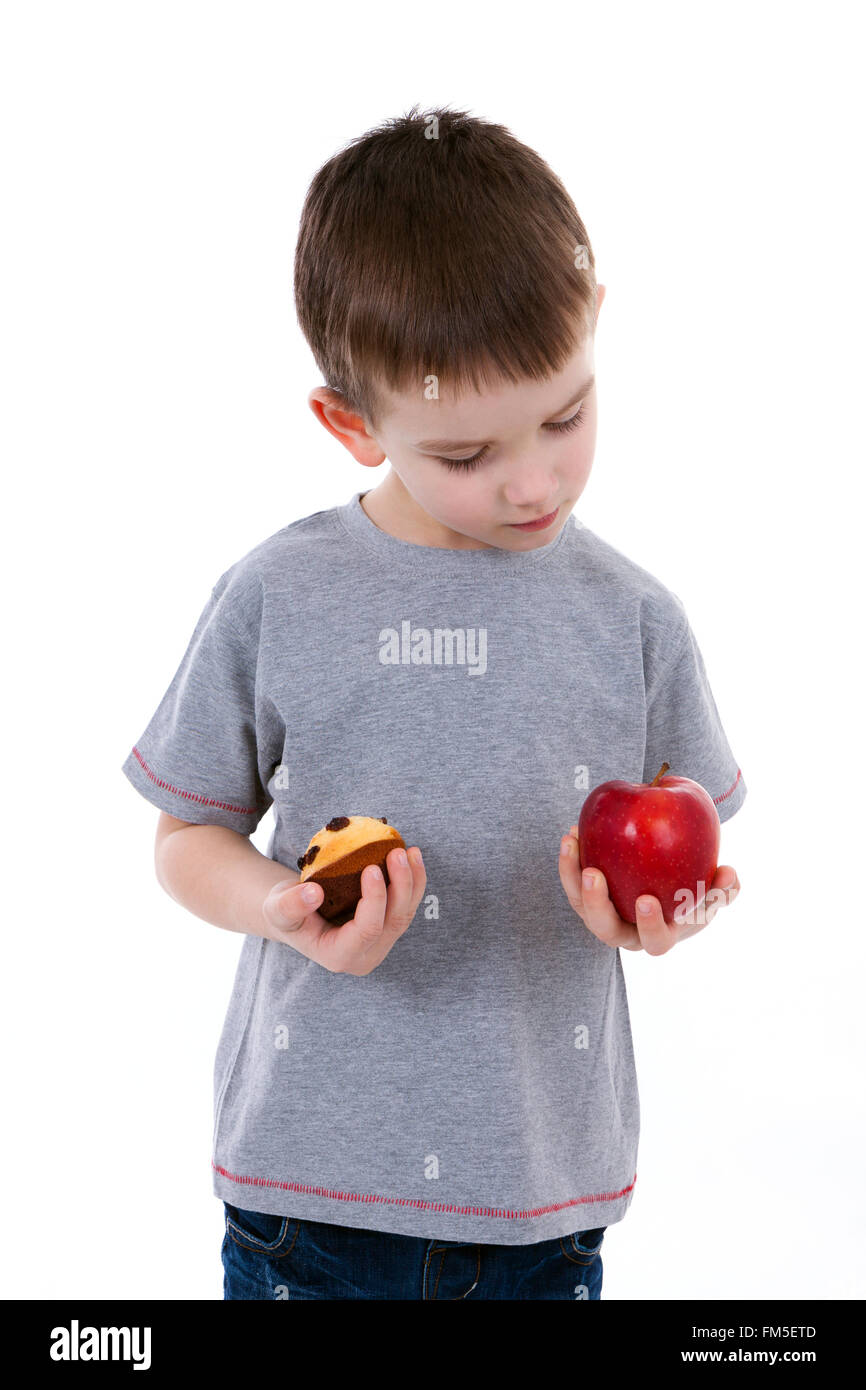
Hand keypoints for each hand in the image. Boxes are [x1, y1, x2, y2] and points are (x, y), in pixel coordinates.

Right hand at [261, 846, 425, 973]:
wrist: (295, 914)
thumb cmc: (285, 911)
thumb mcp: (277, 909)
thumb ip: (290, 905)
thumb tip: (313, 893)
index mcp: (339, 956)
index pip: (366, 931)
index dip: (375, 900)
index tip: (372, 868)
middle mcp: (365, 955)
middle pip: (393, 923)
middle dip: (401, 886)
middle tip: (397, 852)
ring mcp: (380, 944)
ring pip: (405, 914)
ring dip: (413, 882)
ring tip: (411, 851)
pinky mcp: (387, 928)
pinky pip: (406, 906)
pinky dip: (413, 881)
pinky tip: (413, 856)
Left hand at [558, 825, 739, 954]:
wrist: (666, 886)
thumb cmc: (693, 891)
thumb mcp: (712, 892)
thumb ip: (724, 887)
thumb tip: (728, 873)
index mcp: (660, 935)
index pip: (655, 939)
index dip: (649, 925)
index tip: (646, 900)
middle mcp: (627, 933)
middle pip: (606, 930)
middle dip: (597, 904)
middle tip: (593, 875)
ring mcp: (603, 917)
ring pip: (581, 906)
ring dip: (572, 876)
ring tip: (572, 843)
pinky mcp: (586, 898)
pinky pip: (573, 882)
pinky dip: (570, 860)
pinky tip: (573, 832)